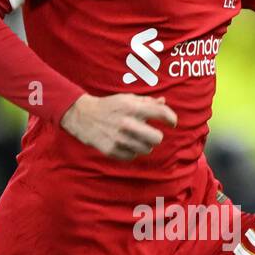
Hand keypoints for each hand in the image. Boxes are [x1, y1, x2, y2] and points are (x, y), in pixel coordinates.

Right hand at [60, 92, 177, 159]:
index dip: (171, 118)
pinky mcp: (112, 150)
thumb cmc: (109, 106)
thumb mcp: (127, 99)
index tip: (172, 122)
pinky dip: (132, 151)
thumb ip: (146, 102)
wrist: (82, 115)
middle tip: (152, 134)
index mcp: (132, 107)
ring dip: (145, 145)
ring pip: (146, 149)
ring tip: (137, 138)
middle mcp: (127, 123)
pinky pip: (133, 156)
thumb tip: (163, 102)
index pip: (161, 113)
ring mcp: (119, 139)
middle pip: (157, 138)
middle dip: (157, 136)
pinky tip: (126, 144)